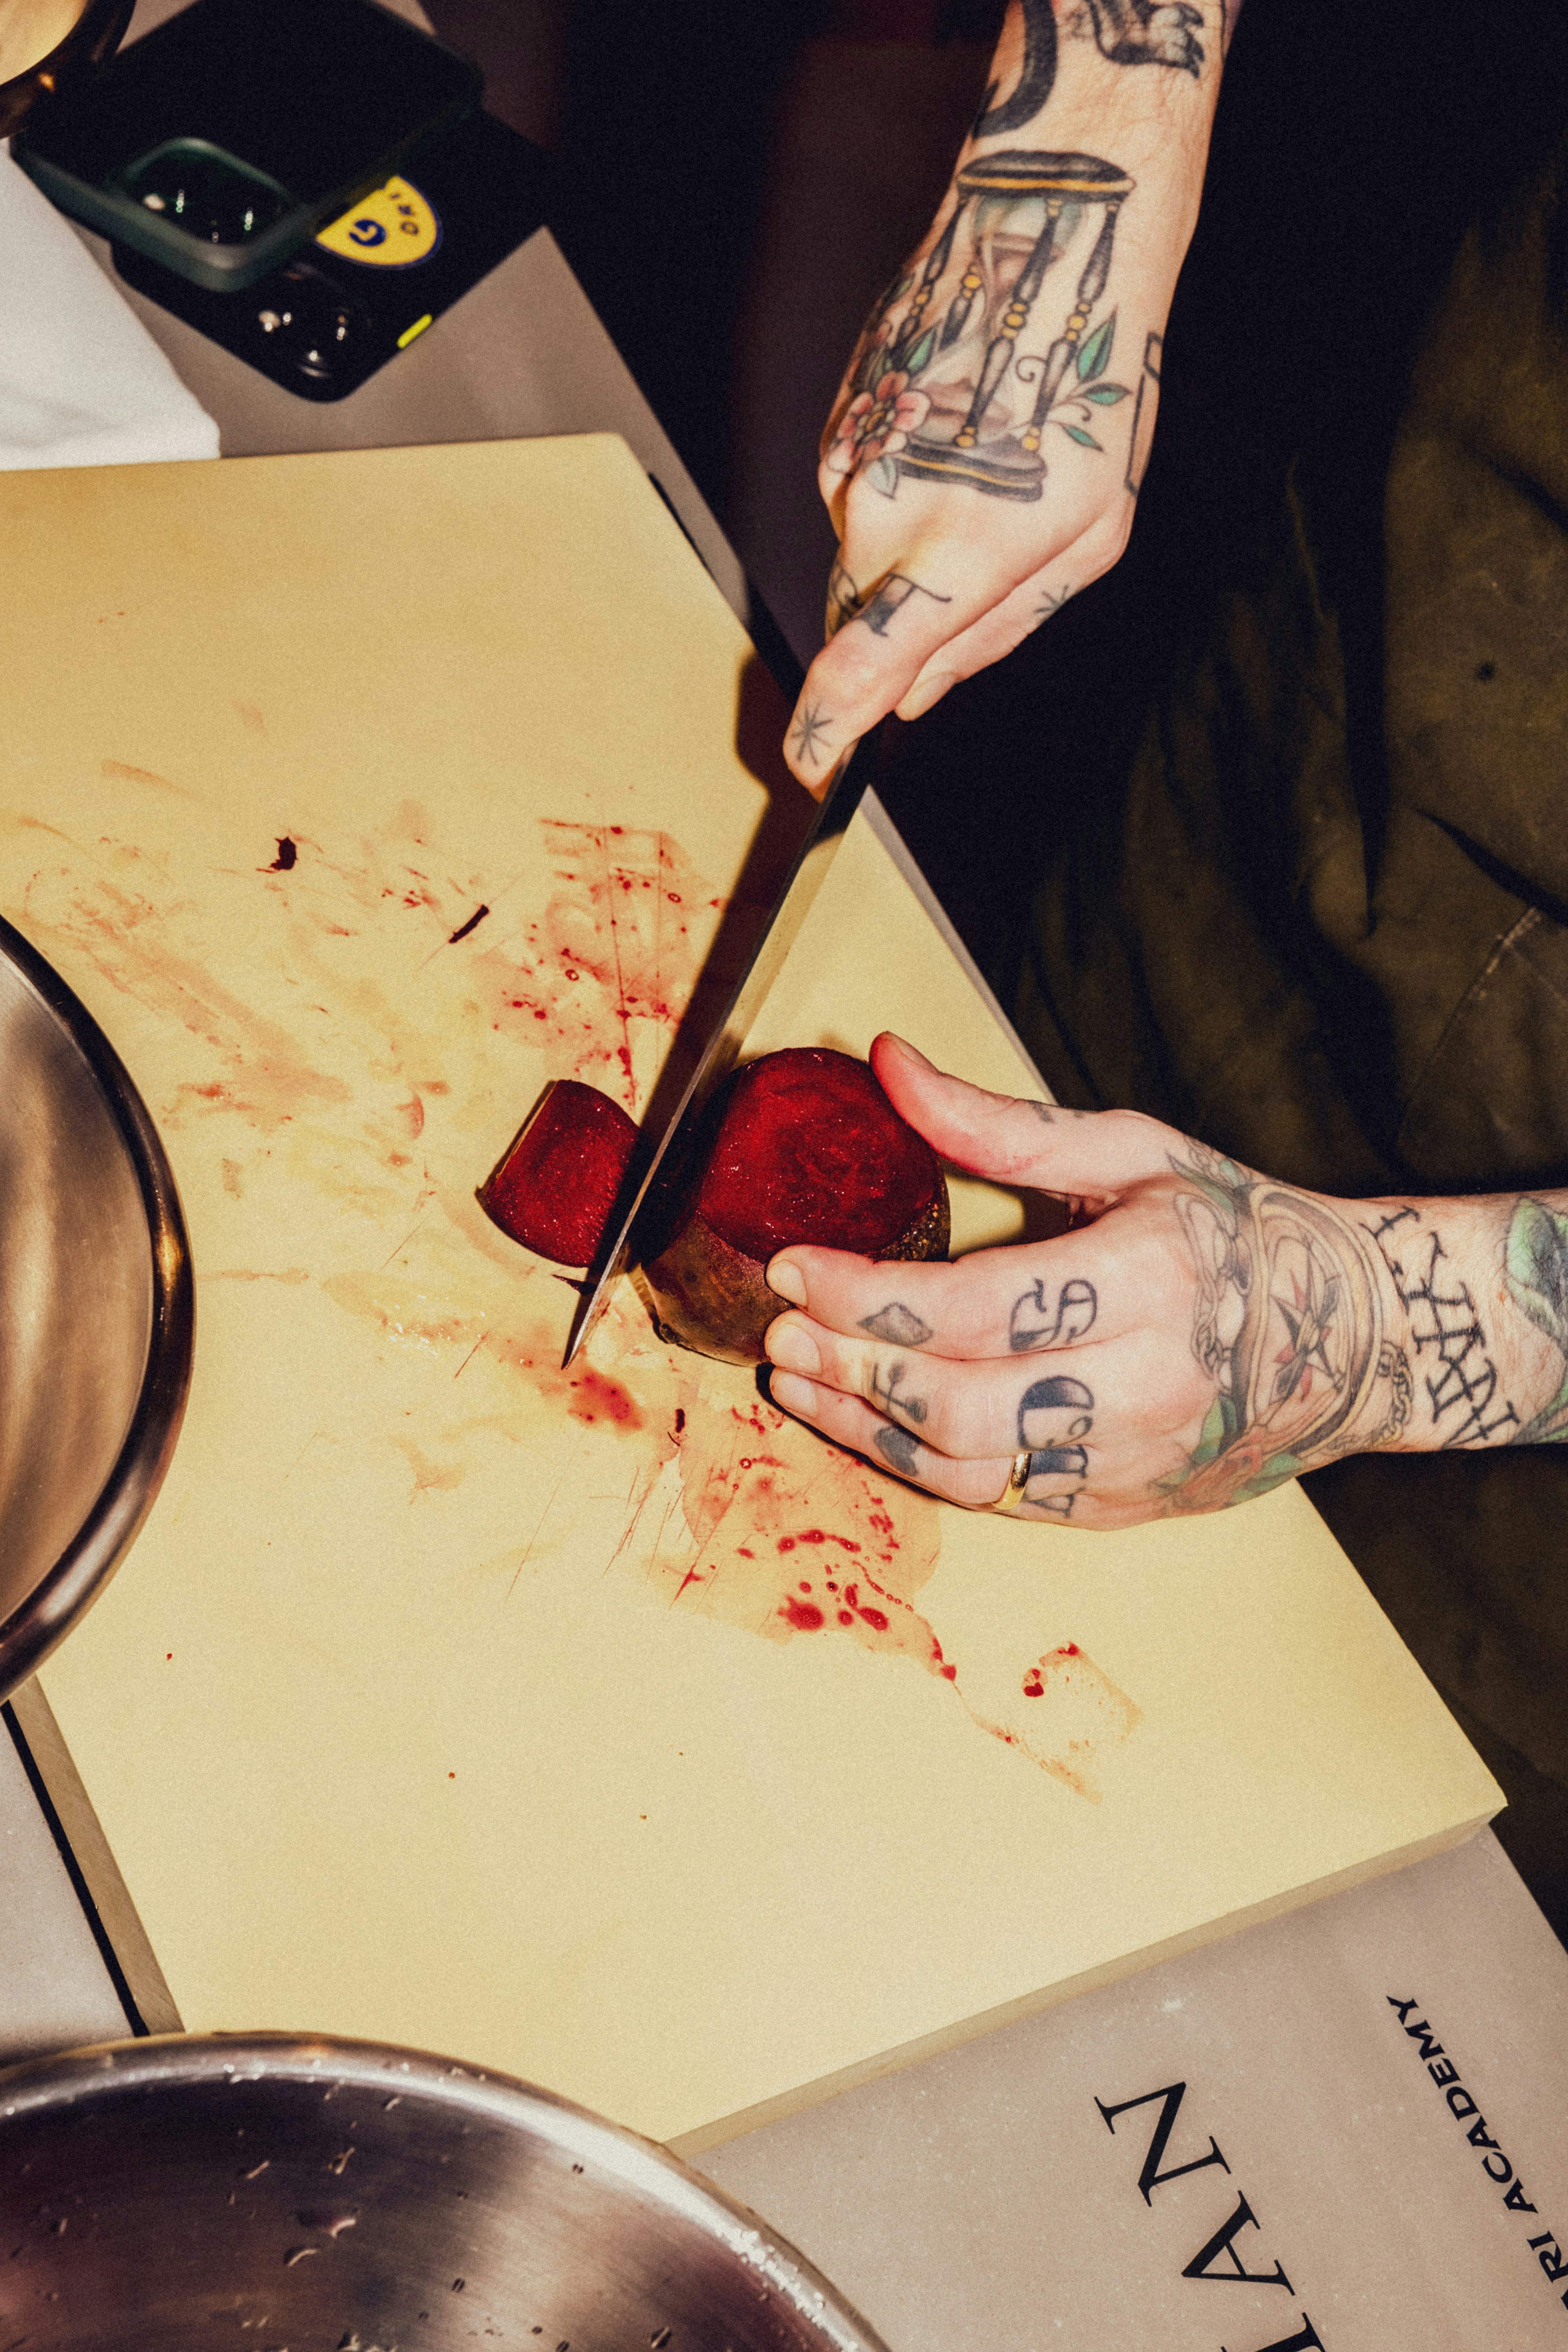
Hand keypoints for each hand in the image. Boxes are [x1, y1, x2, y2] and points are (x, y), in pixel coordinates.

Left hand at [760, 1038, 1454, 1527]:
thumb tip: (888, 1064)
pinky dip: (917, 1463)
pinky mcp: (1125, 1508)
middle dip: (851, 1370)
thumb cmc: (1236, 1229)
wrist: (1356, 1340)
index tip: (793, 1268)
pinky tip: (868, 1423)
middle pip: (960, 1402)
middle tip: (779, 1332)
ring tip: (798, 1380)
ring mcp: (1138, 1460)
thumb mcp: (1131, 1149)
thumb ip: (999, 1122)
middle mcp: (1148, 1382)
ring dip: (863, 1427)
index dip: (868, 1297)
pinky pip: (999, 1499)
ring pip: (968, 1468)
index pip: (977, 1307)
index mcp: (1152, 1278)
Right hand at [781, 0, 1229, 791]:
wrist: (1050, 237)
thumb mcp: (1089, 540)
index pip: (853, 673)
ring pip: (860, 554)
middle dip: (899, 630)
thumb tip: (917, 699)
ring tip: (989, 474)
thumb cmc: (1089, 392)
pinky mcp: (837, 420)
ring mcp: (847, 461)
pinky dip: (901, 490)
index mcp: (955, 554)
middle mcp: (881, 513)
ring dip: (913, 544)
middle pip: (858, 622)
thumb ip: (995, 632)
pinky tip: (959, 437)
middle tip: (983, 568)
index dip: (826, 733)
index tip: (814, 768)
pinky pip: (857, 494)